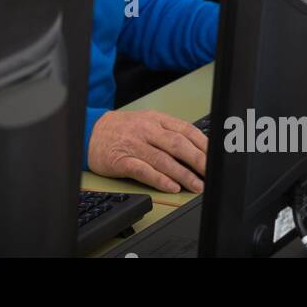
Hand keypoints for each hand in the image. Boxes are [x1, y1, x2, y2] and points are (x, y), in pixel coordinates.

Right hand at [88, 109, 206, 193]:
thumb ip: (169, 132)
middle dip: (198, 160)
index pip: (185, 130)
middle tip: (211, 173)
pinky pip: (143, 170)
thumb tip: (197, 148)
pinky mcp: (121, 160)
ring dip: (182, 174)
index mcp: (156, 119)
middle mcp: (146, 130)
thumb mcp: (147, 122)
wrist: (91, 132)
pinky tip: (171, 186)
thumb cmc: (123, 129)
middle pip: (177, 145)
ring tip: (197, 186)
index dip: (203, 144)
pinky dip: (159, 179)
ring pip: (163, 159)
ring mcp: (134, 145)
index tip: (216, 157)